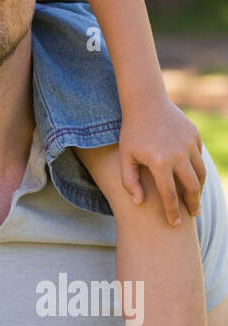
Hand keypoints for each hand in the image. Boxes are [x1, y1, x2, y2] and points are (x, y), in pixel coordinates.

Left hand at [118, 97, 205, 225]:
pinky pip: (199, 157)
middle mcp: (178, 154)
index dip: (173, 212)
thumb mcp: (125, 157)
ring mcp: (189, 144)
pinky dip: (197, 169)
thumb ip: (129, 181)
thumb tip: (139, 203)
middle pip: (192, 187)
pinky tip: (192, 176)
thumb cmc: (132, 133)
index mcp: (159, 162)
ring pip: (200, 173)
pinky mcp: (194, 136)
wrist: (146, 102)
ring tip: (195, 198)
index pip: (169, 195)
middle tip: (193, 214)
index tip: (174, 223)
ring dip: (199, 188)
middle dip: (193, 204)